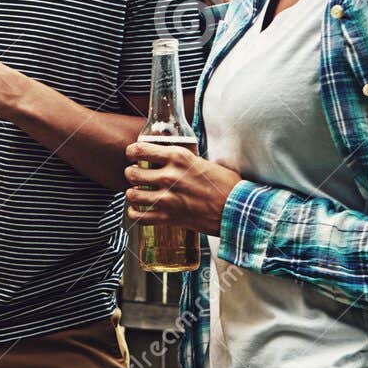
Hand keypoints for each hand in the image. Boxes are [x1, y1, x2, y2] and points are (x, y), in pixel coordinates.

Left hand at [124, 140, 241, 236]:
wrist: (236, 209)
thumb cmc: (226, 185)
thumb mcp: (203, 161)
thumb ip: (184, 160)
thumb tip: (171, 158)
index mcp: (178, 157)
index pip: (140, 149)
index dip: (132, 152)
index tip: (132, 155)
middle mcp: (169, 176)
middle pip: (131, 173)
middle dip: (131, 174)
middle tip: (136, 176)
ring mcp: (167, 198)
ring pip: (132, 195)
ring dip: (132, 194)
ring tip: (138, 193)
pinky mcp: (169, 218)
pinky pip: (139, 217)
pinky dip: (135, 214)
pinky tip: (139, 210)